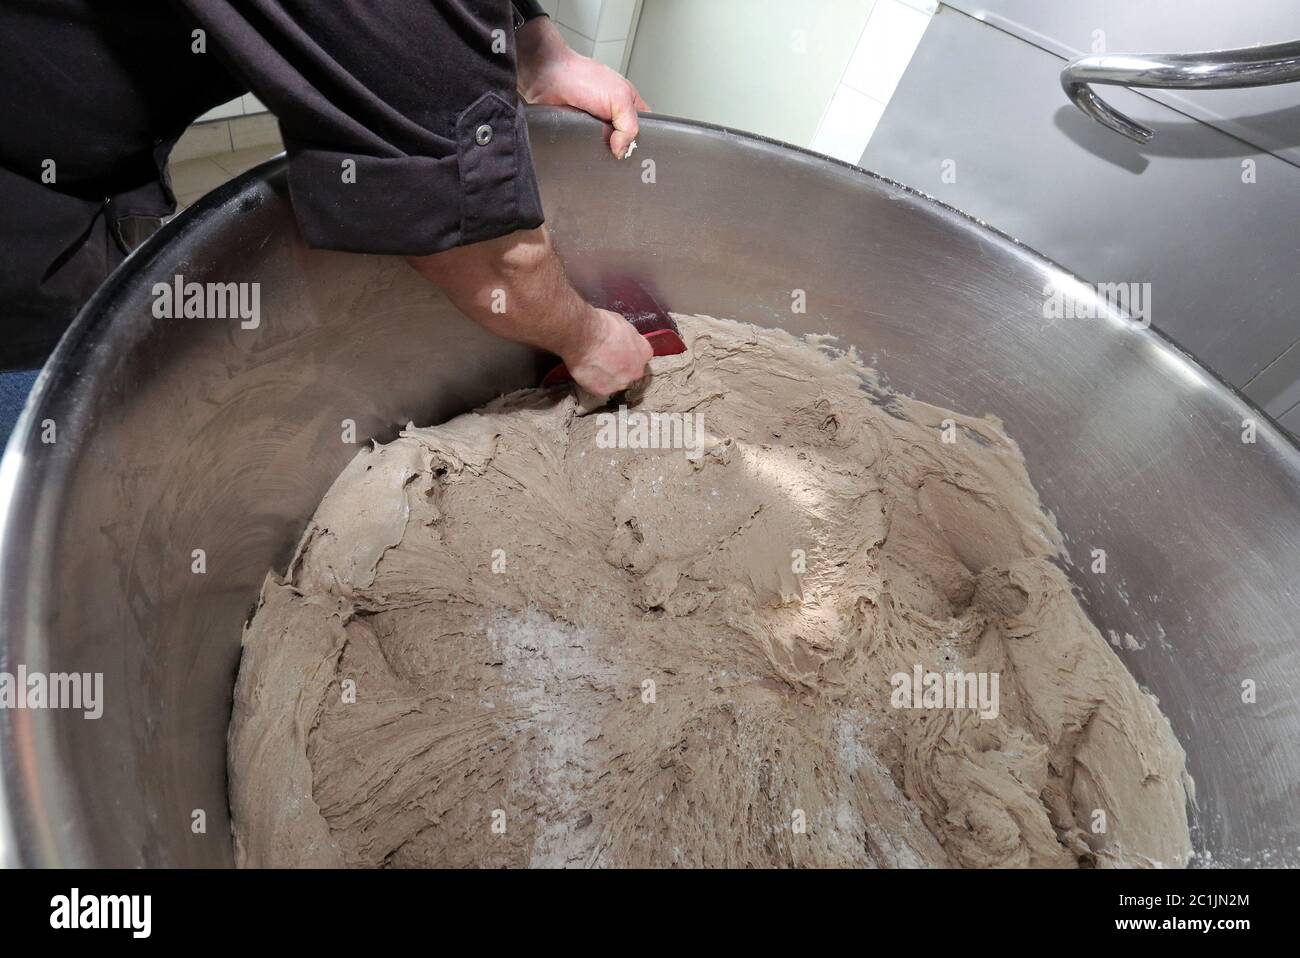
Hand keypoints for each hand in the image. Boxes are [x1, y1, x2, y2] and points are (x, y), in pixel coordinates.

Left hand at [516, 17, 648, 159]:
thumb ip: (629, 126)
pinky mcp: (578, 133)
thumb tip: (622, 151)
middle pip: (625, 143)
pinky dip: (584, 151)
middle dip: (621, 150)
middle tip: (616, 155)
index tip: (637, 153)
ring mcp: (595, 126)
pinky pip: (585, 149)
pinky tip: (583, 150)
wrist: (548, 76)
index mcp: (629, 104)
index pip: (645, 129)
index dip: (643, 141)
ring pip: (605, 149)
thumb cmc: (582, 77)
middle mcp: (613, 116)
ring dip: (601, 152)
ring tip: (598, 152)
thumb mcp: (620, 98)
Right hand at [564, 307, 653, 395]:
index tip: (619, 350)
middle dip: (619, 367)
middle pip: (630, 372)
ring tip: (593, 365)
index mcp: (644, 353)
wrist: (583, 337)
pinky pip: (600, 388)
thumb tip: (623, 339)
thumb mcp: (623, 324)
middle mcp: (636, 371)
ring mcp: (620, 383)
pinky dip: (593, 382)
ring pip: (615, 382)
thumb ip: (628, 337)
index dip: (629, 353)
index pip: (641, 356)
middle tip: (605, 359)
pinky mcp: (603, 391)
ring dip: (607, 376)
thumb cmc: (602, 325)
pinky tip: (587, 372)